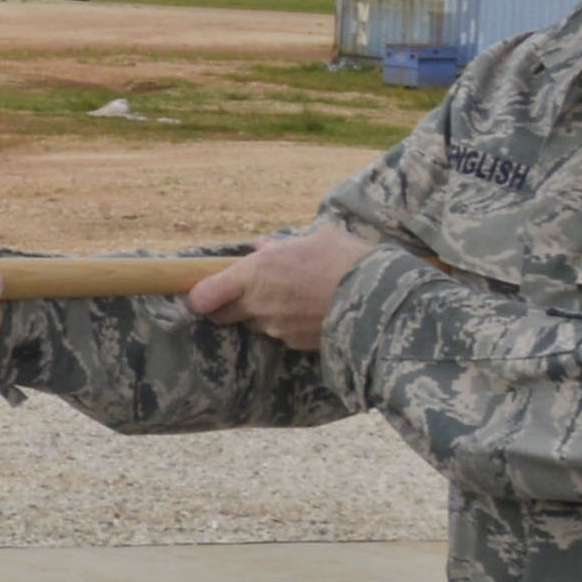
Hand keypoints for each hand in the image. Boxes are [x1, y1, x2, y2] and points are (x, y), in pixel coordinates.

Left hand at [184, 226, 370, 350]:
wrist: (381, 298)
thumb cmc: (347, 259)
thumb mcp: (317, 238)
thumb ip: (284, 245)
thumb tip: (264, 246)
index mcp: (254, 273)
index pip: (203, 296)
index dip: (199, 296)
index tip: (203, 291)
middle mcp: (258, 304)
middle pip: (223, 315)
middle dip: (228, 306)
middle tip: (246, 293)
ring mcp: (276, 328)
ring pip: (256, 324)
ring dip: (264, 314)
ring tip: (293, 297)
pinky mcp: (295, 344)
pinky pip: (281, 335)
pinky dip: (288, 325)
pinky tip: (311, 311)